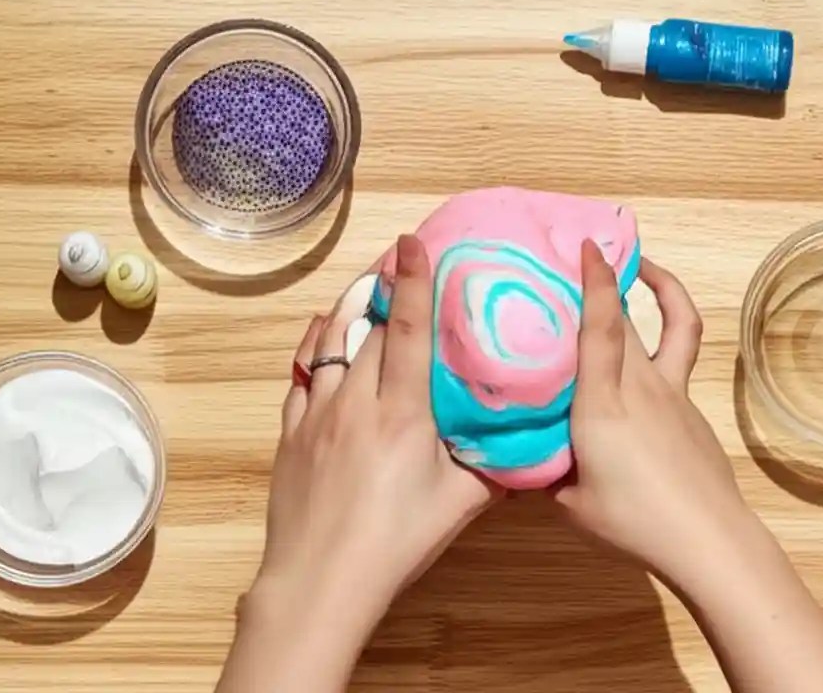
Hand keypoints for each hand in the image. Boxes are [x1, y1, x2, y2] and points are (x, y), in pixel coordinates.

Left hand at [220, 235, 497, 692]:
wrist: (319, 580)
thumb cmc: (395, 544)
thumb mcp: (460, 506)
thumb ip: (495, 468)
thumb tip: (531, 444)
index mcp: (403, 414)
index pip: (409, 332)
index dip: (414, 282)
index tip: (412, 242)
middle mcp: (356, 402)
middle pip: (368, 326)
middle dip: (383, 286)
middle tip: (400, 259)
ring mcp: (317, 414)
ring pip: (330, 341)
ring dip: (349, 308)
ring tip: (365, 286)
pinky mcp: (292, 433)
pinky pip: (303, 374)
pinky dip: (317, 346)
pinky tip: (324, 337)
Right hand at [554, 240, 746, 580]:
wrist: (708, 539)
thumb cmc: (633, 522)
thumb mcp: (569, 503)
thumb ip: (545, 469)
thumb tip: (523, 453)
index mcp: (602, 404)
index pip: (601, 326)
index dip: (595, 281)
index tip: (586, 246)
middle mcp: (641, 386)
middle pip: (628, 318)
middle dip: (610, 277)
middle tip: (587, 252)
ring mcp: (673, 395)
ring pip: (668, 327)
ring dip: (660, 288)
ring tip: (642, 268)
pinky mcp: (691, 410)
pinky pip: (680, 358)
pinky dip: (668, 335)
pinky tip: (648, 352)